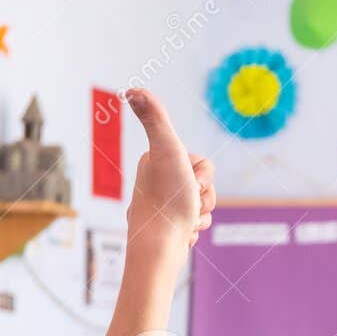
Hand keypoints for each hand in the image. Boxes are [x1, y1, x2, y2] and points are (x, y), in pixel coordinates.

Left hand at [124, 89, 215, 251]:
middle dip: (205, 198)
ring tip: (186, 222)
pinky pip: (195, 224)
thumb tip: (131, 88)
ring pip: (201, 204)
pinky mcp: (167, 227)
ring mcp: (162, 204)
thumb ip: (155, 117)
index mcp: (156, 160)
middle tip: (189, 206)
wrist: (159, 247)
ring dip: (201, 216)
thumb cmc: (166, 201)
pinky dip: (194, 230)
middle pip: (203, 184)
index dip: (204, 177)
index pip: (201, 163)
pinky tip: (183, 234)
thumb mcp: (166, 150)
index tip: (189, 184)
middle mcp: (156, 180)